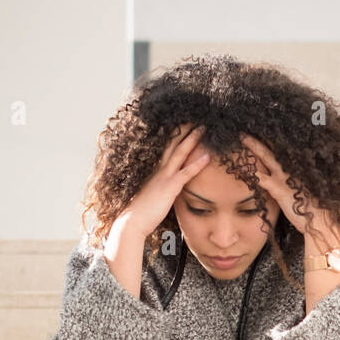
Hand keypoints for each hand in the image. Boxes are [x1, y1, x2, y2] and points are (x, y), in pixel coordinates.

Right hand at [116, 123, 209, 239]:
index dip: (176, 136)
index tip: (185, 124)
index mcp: (155, 172)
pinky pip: (186, 173)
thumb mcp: (152, 197)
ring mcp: (164, 177)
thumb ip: (161, 190)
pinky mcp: (169, 188)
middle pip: (173, 144)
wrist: (131, 223)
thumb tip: (166, 192)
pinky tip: (208, 156)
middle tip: (196, 117)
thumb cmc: (141, 214)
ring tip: (204, 128)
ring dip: (193, 139)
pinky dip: (197, 164)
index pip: (167, 149)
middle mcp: (159, 170)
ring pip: (180, 152)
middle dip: (184, 129)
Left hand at [239, 132, 339, 245]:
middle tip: (252, 126)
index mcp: (300, 166)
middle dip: (264, 135)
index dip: (275, 138)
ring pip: (266, 156)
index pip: (285, 148)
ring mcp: (285, 176)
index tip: (267, 128)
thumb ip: (303, 180)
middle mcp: (293, 167)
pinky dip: (250, 173)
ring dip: (254, 146)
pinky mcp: (279, 188)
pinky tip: (239, 168)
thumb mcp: (312, 190)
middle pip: (276, 146)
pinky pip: (260, 178)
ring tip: (242, 136)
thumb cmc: (319, 208)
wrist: (323, 220)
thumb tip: (301, 179)